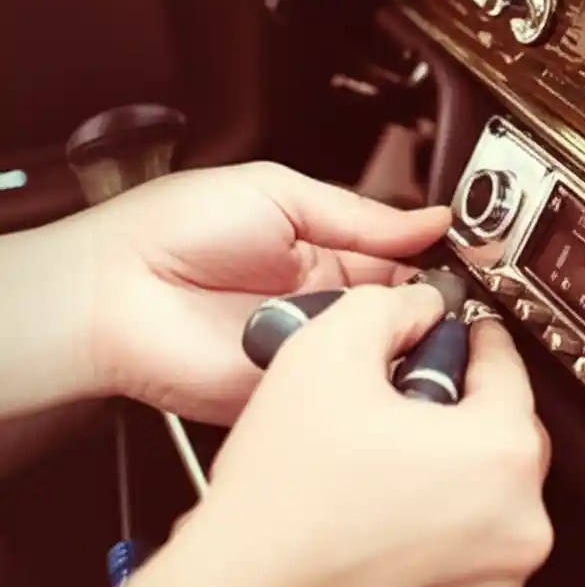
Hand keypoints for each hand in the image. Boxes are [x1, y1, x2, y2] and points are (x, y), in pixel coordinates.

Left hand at [79, 161, 451, 423]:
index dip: (438, 265)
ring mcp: (313, 353)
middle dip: (431, 306)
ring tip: (413, 322)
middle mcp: (325, 308)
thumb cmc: (173, 231)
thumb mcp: (280, 194)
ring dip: (401, 340)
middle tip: (452, 298)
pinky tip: (376, 357)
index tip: (470, 264)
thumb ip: (361, 215)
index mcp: (328, 256)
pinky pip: (346, 391)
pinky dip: (365, 378)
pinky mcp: (295, 393)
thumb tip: (432, 219)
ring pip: (385, 356)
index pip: (404, 265)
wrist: (112, 291)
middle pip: (404, 314)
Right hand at [122, 284, 553, 586]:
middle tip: (409, 403)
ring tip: (386, 466)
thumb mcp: (322, 357)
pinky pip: (474, 545)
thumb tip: (417, 304)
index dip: (475, 338)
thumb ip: (385, 308)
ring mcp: (500, 574)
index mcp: (498, 453)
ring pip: (491, 494)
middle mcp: (518, 521)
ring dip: (453, 472)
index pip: (508, 365)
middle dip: (463, 409)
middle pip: (506, 433)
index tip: (462, 330)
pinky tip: (388, 515)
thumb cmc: (279, 507)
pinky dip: (444, 526)